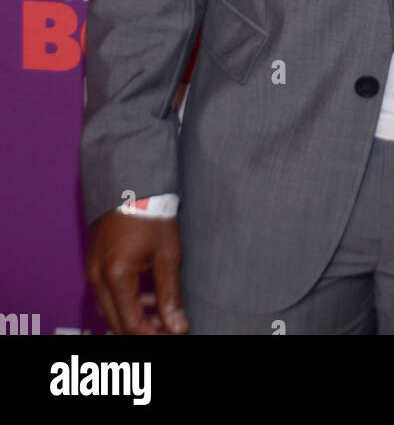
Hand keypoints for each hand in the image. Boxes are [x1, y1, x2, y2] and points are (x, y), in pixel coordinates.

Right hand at [86, 211, 188, 334]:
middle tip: (169, 326)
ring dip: (133, 318)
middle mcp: (97, 277)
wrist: (132, 180)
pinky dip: (123, 302)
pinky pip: (105, 296)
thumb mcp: (168, 254)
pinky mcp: (92, 264)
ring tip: (160, 310)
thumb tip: (178, 327)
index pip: (132, 325)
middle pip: (117, 324)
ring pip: (109, 312)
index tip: (174, 333)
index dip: (155, 336)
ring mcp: (91, 271)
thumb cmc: (153, 212)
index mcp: (116, 275)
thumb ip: (170, 294)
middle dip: (144, 330)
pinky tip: (145, 295)